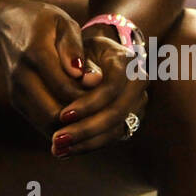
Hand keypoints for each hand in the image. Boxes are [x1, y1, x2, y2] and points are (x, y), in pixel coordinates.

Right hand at [0, 0, 104, 139]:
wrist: (3, 25)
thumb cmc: (41, 21)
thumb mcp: (62, 23)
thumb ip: (76, 49)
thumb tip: (89, 79)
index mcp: (35, 53)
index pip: (66, 88)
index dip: (90, 96)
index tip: (108, 92)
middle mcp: (21, 77)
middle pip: (55, 113)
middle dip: (82, 117)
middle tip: (105, 110)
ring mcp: (16, 92)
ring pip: (48, 125)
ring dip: (73, 126)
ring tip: (96, 115)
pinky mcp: (16, 102)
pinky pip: (42, 125)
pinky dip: (63, 127)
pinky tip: (81, 116)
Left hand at [50, 34, 148, 156]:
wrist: (98, 54)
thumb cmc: (79, 48)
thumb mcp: (73, 44)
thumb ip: (76, 57)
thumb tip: (85, 79)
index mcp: (126, 61)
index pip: (111, 88)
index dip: (88, 104)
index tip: (62, 115)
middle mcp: (138, 83)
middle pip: (116, 113)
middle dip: (86, 128)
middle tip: (57, 139)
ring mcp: (137, 103)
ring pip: (116, 130)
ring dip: (86, 143)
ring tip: (58, 150)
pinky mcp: (131, 119)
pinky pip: (113, 137)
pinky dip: (89, 145)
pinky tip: (65, 151)